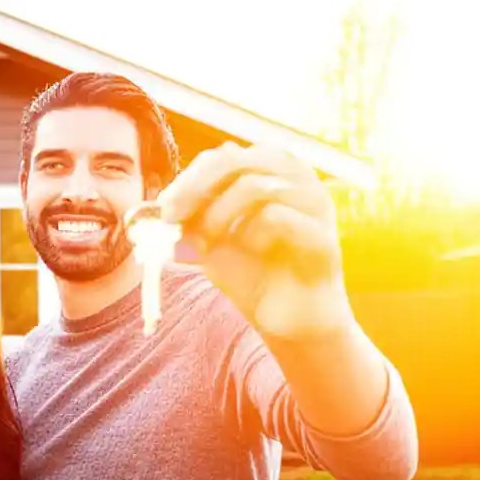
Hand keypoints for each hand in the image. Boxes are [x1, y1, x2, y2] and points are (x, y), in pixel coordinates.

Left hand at [156, 143, 354, 340]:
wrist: (289, 322)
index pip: (224, 156)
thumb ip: (192, 219)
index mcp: (271, 172)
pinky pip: (279, 217)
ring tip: (207, 241)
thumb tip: (157, 208)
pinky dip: (251, 232)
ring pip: (257, 185)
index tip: (164, 207)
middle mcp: (298, 179)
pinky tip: (249, 248)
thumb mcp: (212, 242)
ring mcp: (315, 205)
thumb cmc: (253, 275)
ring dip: (220, 213)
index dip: (190, 178)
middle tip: (173, 217)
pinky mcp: (322, 236)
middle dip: (197, 188)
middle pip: (239, 160)